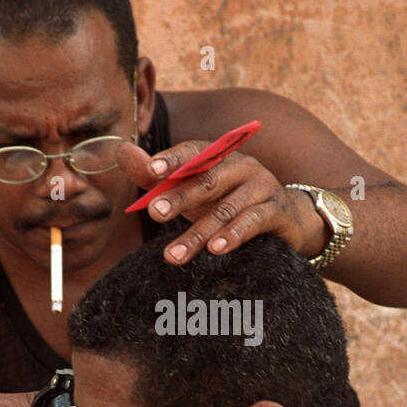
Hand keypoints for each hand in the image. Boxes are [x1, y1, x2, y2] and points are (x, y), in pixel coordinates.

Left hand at [115, 141, 324, 264]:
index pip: (193, 151)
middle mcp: (241, 165)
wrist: (286, 219)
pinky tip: (217, 249)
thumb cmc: (228, 202)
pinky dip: (234, 235)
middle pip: (207, 179)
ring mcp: (262, 186)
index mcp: (218, 155)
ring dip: (198, 233)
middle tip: (154, 214)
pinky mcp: (277, 210)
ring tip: (173, 256)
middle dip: (179, 197)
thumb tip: (121, 150)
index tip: (152, 171)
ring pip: (225, 208)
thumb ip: (157, 176)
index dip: (173, 159)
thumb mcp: (192, 190)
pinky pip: (253, 221)